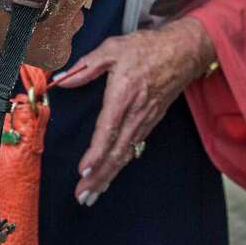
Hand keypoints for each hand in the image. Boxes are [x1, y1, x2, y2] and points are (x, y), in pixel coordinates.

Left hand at [54, 19, 214, 202]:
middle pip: (116, 151)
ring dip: (109, 176)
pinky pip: (134, 148)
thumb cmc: (147, 48)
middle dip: (99, 176)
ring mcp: (145, 120)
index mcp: (124, 94)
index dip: (96, 153)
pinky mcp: (151, 122)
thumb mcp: (112, 48)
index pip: (107, 130)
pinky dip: (120, 164)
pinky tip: (110, 174)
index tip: (83, 170)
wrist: (184, 51)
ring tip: (92, 194)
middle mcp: (136, 112)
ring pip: (125, 154)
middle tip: (83, 196)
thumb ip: (86, 66)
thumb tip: (61, 80)